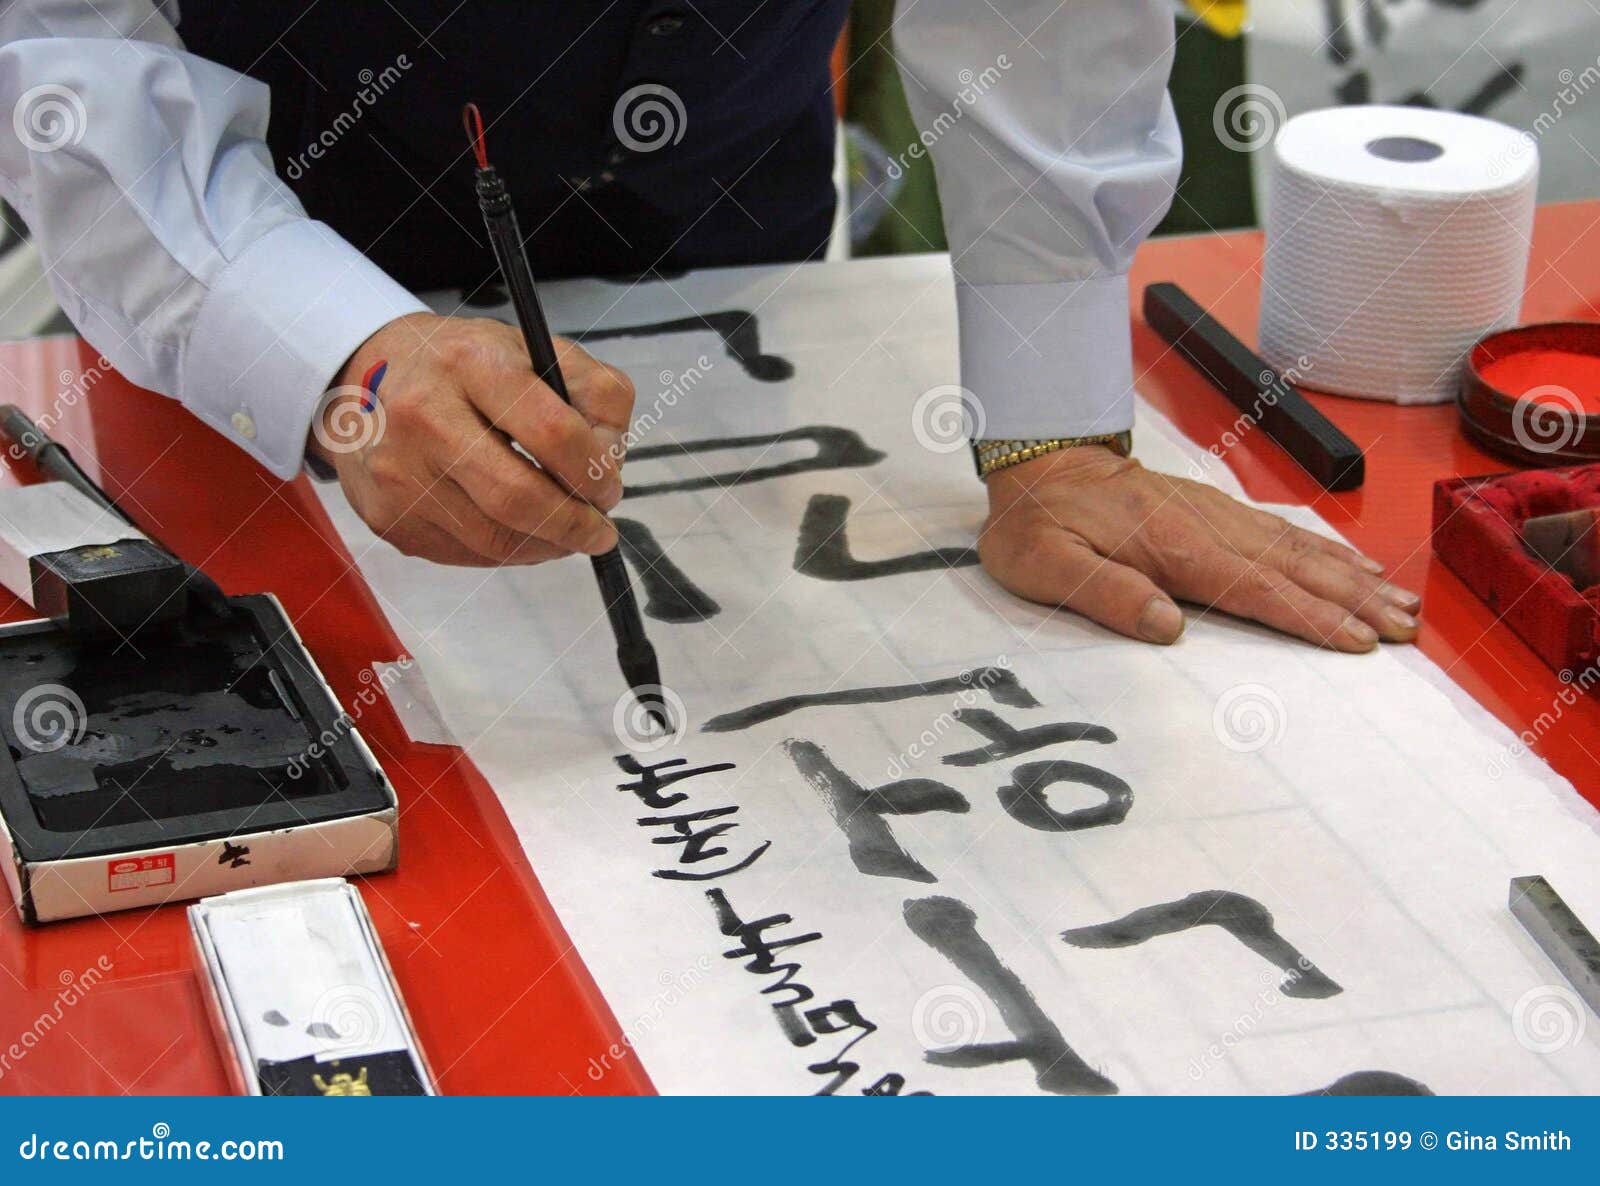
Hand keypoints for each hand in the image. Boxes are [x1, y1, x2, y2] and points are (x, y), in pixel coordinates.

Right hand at [307, 312, 633, 566]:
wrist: (363, 378)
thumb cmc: (463, 367)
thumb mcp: (535, 349)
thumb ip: (595, 393)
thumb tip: (611, 464)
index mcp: (471, 363)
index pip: (554, 432)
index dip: (596, 472)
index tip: (611, 489)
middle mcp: (425, 415)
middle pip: (519, 498)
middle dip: (575, 524)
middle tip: (599, 530)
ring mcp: (399, 472)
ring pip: (495, 539)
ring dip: (547, 545)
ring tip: (566, 531)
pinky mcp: (388, 516)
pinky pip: (467, 555)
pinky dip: (509, 551)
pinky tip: (521, 531)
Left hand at [979, 445, 1419, 650]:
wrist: (1039, 459)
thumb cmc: (1037, 522)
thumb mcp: (1046, 565)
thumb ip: (1105, 594)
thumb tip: (1167, 627)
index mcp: (1170, 546)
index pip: (1253, 587)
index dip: (1308, 616)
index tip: (1356, 641)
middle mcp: (1206, 526)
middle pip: (1293, 565)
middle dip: (1355, 599)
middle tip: (1408, 629)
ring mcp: (1215, 514)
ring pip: (1297, 545)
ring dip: (1353, 576)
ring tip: (1403, 604)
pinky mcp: (1214, 511)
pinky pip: (1282, 529)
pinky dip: (1326, 548)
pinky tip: (1355, 564)